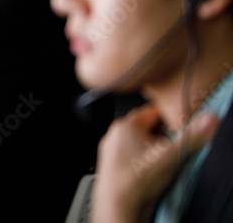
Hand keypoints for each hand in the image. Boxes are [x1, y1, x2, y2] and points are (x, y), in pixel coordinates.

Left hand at [90, 104, 217, 222]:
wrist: (117, 203)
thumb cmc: (138, 179)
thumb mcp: (170, 156)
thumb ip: (189, 137)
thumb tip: (206, 122)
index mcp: (126, 124)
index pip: (154, 111)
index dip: (170, 120)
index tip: (179, 130)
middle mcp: (114, 132)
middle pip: (145, 126)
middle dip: (160, 135)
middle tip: (171, 148)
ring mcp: (109, 147)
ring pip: (136, 139)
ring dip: (150, 146)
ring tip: (159, 160)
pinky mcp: (109, 160)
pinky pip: (128, 152)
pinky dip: (139, 156)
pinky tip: (147, 169)